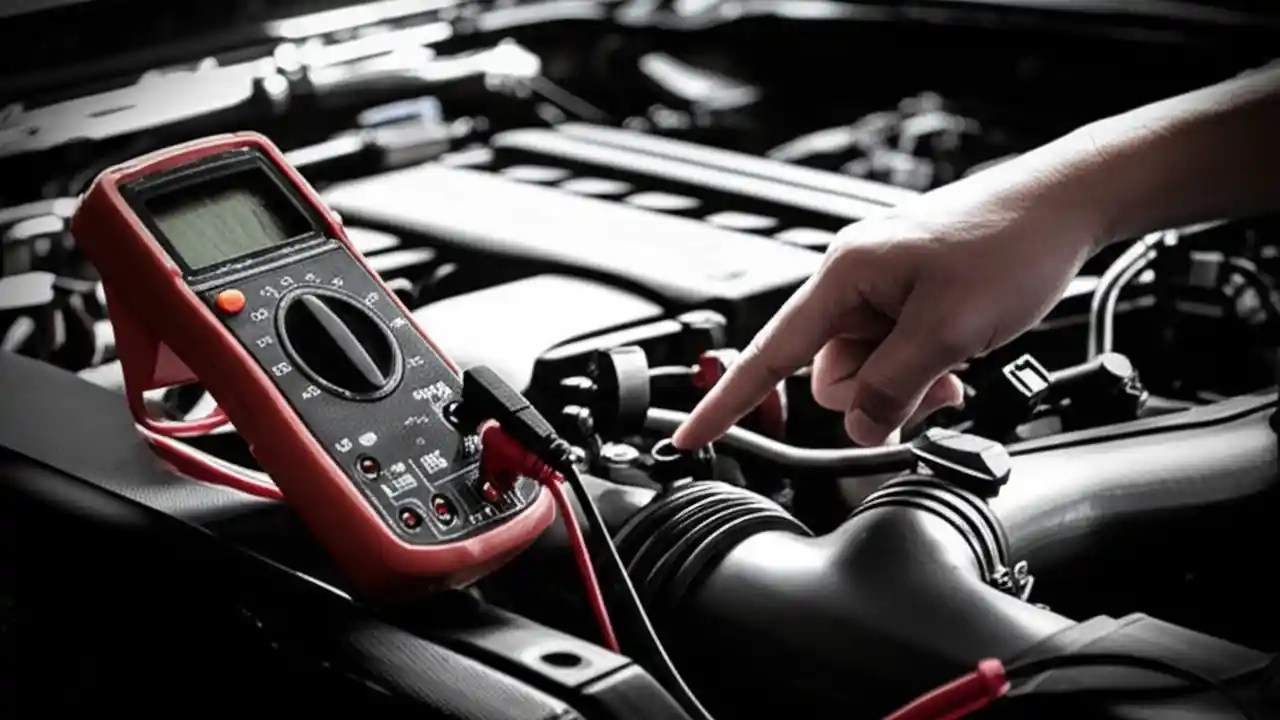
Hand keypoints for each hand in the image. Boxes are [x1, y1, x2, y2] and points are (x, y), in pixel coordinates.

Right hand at [672, 152, 1106, 447]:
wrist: (1066, 206)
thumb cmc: (1009, 242)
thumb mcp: (949, 331)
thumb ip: (892, 388)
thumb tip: (860, 427)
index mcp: (844, 276)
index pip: (770, 353)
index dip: (728, 402)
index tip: (692, 437)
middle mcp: (853, 281)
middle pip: (831, 376)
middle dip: (879, 395)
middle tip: (938, 382)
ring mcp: (882, 290)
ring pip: (867, 372)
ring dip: (908, 384)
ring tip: (957, 360)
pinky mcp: (909, 297)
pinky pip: (894, 354)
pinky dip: (922, 368)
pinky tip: (959, 352)